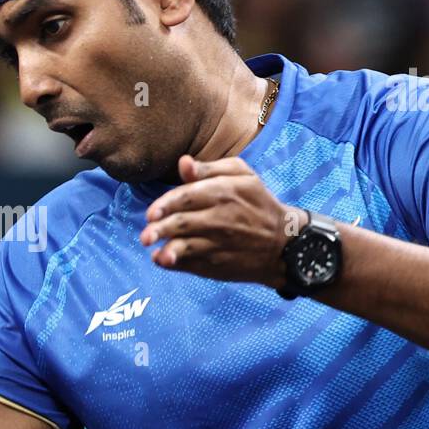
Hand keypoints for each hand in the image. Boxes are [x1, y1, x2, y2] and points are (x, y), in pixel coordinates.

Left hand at [139, 155, 307, 286]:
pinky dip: (175, 264)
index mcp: (224, 192)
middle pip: (182, 223)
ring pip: (187, 247)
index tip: (151, 214)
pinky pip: (192, 265)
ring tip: (153, 251)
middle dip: (160, 229)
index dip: (165, 205)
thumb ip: (209, 168)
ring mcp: (220, 244)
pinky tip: (163, 260)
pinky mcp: (219, 265)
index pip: (187, 197)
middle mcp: (221, 219)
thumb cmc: (257, 203)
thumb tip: (183, 163)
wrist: (283, 242)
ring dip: (167, 250)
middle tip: (145, 235)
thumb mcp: (242, 176)